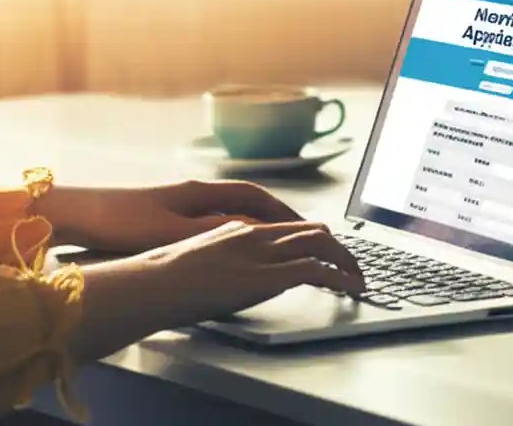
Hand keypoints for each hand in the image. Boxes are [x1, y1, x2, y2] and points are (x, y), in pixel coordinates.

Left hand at [35, 179, 304, 252]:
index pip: (254, 196)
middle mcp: (193, 195)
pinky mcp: (164, 221)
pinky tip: (232, 254)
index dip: (284, 211)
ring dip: (255, 228)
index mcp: (200, 192)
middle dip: (276, 220)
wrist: (79, 215)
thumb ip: (215, 231)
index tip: (308, 227)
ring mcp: (179, 206)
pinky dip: (233, 236)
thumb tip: (256, 230)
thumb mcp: (174, 231)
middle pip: (246, 204)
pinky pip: (212, 225)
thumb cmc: (121, 220)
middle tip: (303, 238)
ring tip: (276, 247)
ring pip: (230, 215)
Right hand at [69, 220, 364, 359]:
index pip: (287, 224)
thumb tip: (230, 272)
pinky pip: (316, 270)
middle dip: (337, 247)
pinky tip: (351, 288)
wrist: (152, 282)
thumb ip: (220, 257)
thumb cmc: (163, 277)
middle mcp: (255, 232)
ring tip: (359, 277)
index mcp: (237, 226)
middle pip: (310, 229)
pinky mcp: (266, 274)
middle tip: (351, 264)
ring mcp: (262, 251)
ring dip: (345, 260)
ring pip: (320, 243)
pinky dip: (340, 276)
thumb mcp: (195, 258)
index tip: (326, 250)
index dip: (313, 237)